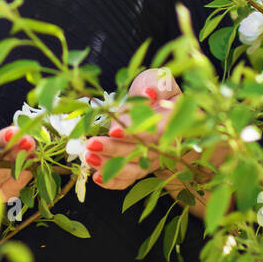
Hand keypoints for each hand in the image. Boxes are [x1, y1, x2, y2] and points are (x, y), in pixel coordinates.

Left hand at [84, 68, 180, 189]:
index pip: (156, 131)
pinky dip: (114, 182)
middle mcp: (165, 146)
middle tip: (92, 144)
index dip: (136, 133)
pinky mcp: (141, 167)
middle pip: (141, 153)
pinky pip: (129, 179)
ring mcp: (153, 159)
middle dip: (115, 149)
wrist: (162, 106)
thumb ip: (155, 84)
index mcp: (173, 122)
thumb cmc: (158, 90)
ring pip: (133, 169)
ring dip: (110, 167)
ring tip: (89, 158)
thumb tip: (147, 94)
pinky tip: (97, 177)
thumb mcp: (159, 79)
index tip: (114, 131)